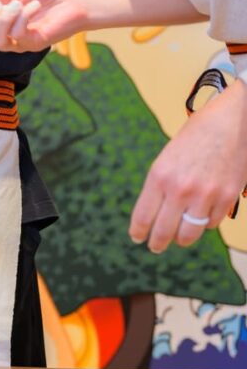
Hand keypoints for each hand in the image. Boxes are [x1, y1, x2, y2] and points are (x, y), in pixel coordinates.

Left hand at [130, 79, 246, 252]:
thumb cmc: (195, 138)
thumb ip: (159, 187)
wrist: (232, 121)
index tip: (137, 238)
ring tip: (178, 238)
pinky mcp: (228, 197)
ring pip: (189, 233)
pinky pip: (211, 222)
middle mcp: (180, 189)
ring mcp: (206, 195)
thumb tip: (153, 216)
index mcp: (159, 177)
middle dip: (157, 243)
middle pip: (164, 231)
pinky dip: (204, 223)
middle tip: (155, 247)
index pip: (143, 216)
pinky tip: (201, 216)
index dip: (138, 232)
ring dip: (182, 239)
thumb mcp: (166, 160)